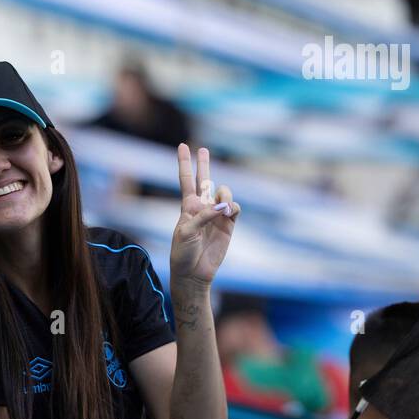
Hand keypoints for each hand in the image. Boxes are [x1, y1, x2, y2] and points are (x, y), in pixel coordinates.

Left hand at [171, 144, 239, 285]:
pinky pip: (235, 208)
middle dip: (204, 164)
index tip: (182, 146)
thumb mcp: (186, 232)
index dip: (184, 163)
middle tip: (203, 149)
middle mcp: (202, 207)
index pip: (186, 180)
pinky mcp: (229, 225)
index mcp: (187, 207)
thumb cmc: (182, 252)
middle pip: (204, 180)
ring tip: (222, 208)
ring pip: (224, 193)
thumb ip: (203, 216)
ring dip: (224, 195)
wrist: (193, 272)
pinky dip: (232, 207)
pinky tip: (228, 212)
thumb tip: (223, 207)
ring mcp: (216, 215)